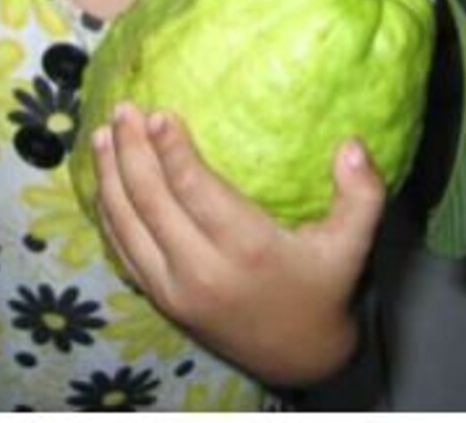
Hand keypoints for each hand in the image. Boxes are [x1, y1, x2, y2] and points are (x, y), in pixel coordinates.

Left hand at [92, 101, 385, 386]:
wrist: (296, 357)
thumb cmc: (323, 288)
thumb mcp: (352, 246)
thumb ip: (362, 194)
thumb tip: (353, 144)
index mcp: (249, 252)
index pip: (196, 193)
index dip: (173, 152)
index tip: (159, 112)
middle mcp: (203, 271)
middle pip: (152, 202)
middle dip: (132, 151)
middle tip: (123, 108)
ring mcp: (174, 289)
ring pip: (127, 224)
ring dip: (110, 176)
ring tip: (102, 133)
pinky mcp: (160, 298)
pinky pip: (123, 250)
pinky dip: (108, 212)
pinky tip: (104, 179)